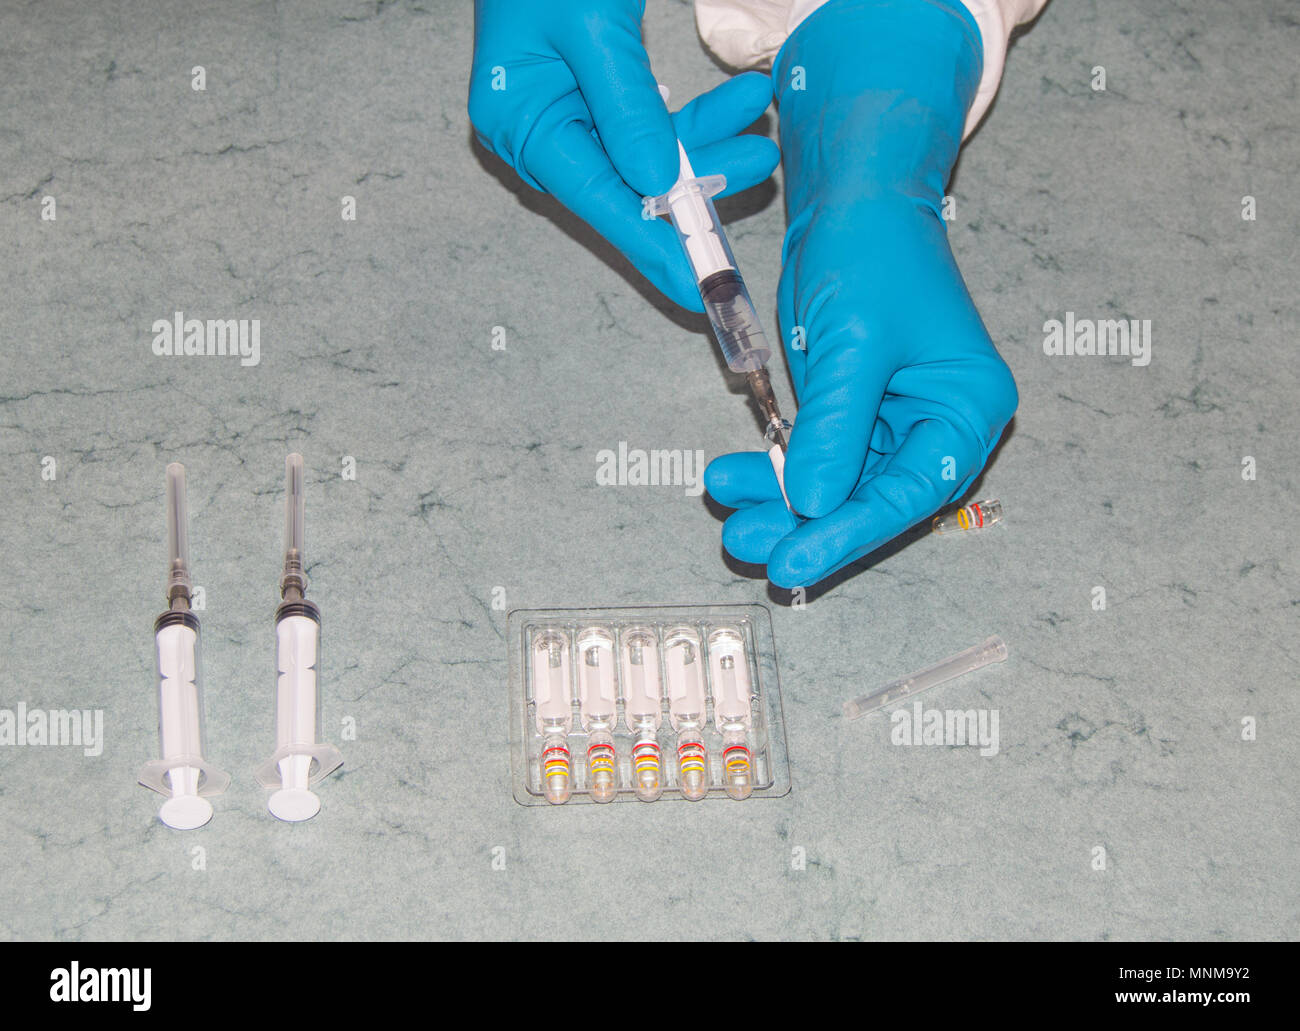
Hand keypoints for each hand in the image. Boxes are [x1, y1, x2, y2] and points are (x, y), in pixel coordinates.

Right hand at [469, 0, 778, 309]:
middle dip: (700, 182)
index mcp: (521, 123)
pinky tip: (740, 98)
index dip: (655, 247)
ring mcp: (565, 117)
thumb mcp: (591, 25)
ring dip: (707, 143)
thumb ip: (627, 107)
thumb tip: (662, 182)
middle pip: (630, 187)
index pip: (601, 202)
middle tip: (762, 164)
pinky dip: (693, 118)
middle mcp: (540, 132)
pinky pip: (648, 125)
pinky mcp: (592, 99)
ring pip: (649, 157)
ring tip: (760, 113)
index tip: (700, 287)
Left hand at [705, 0, 1017, 587]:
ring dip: (782, 503)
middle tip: (747, 545)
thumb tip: (814, 506)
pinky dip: (776, 470)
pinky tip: (731, 478)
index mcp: (968, 408)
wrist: (852, 199)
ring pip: (838, 485)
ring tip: (729, 518)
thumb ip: (836, 429)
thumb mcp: (854, 345)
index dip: (849, 533)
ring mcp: (893, 421)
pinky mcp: (854, 412)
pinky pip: (816, 456)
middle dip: (808, 525)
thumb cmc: (872, 253)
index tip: (793, 563)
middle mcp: (938, 424)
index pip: (909, 492)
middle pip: (873, 499)